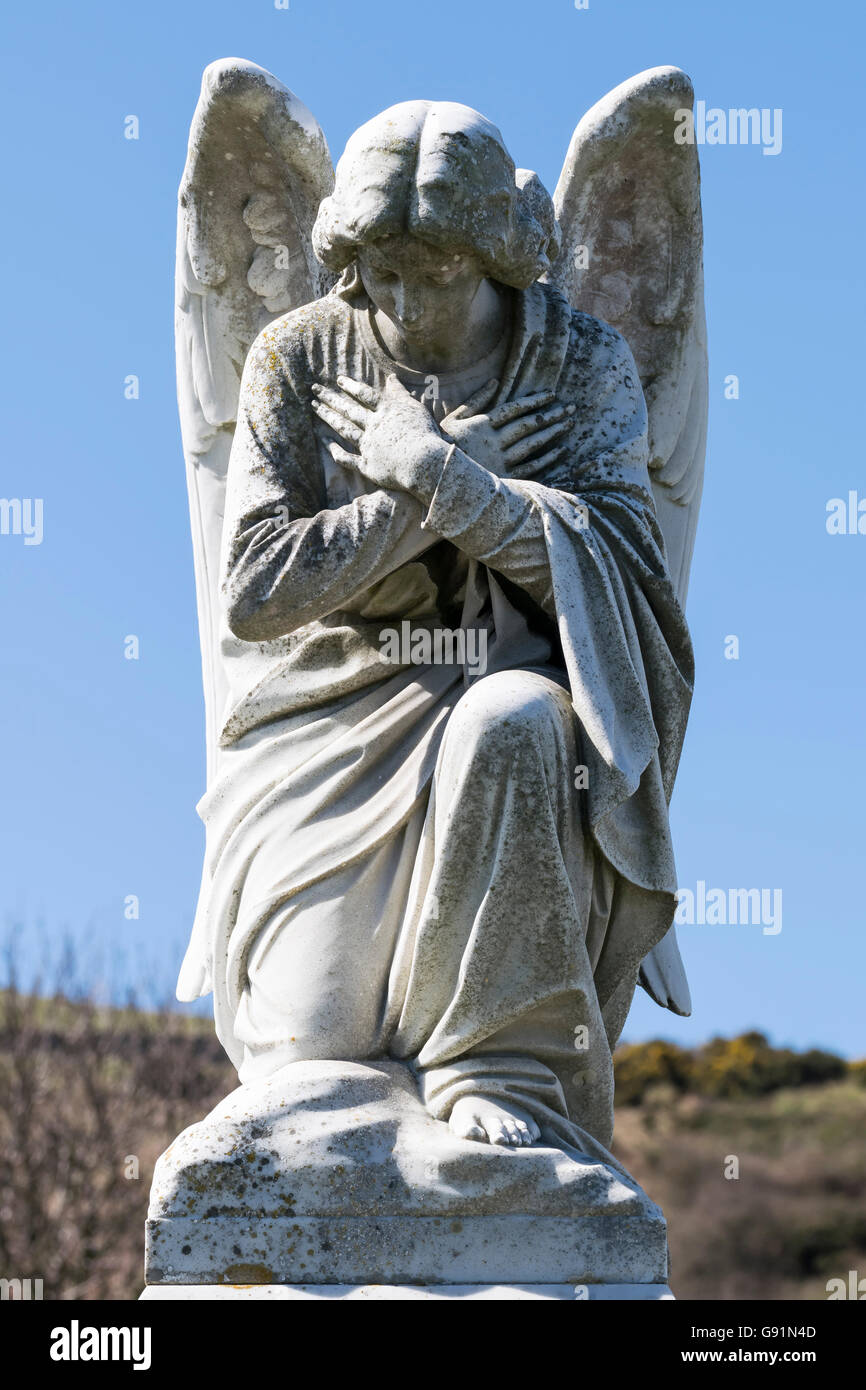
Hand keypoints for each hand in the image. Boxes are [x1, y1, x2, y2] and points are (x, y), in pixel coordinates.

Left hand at [311, 374, 449, 500]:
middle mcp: (373, 426)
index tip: (338, 380)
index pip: (364, 395)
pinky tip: (325, 442)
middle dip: (331, 398)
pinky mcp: (368, 465)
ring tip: (315, 407)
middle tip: (315, 388)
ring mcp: (368, 446)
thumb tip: (391, 378)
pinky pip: (347, 458)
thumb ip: (400, 393)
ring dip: (328, 417)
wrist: (424, 463)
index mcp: (386, 411)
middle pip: (348, 409)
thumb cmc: (425, 434)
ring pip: (344, 429)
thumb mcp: (415, 408)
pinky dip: (335, 451)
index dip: (351, 386)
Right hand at [440, 378, 574, 477]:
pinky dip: (546, 459)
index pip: (515, 408)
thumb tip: (495, 383)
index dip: (535, 400)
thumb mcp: (454, 419)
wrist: (433, 477)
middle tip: (570, 408)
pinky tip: (560, 451)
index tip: (552, 394)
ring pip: (532, 444)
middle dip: (551, 415)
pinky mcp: (503, 477)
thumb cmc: (441, 445)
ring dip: (552, 433)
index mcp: (483, 424)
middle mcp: (494, 440)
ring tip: (568, 424)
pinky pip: (530, 467)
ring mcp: (500, 460)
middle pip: (528, 425)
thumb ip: (475, 401)